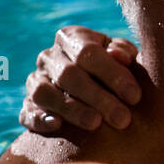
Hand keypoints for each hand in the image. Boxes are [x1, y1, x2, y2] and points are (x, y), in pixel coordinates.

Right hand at [19, 26, 141, 132]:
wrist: (93, 89)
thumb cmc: (114, 71)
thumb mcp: (123, 58)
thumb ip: (124, 54)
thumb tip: (120, 56)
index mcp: (71, 38)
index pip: (88, 52)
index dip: (112, 74)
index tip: (135, 97)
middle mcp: (49, 57)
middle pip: (69, 75)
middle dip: (98, 98)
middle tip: (122, 119)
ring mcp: (35, 81)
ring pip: (46, 93)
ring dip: (72, 109)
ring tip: (96, 124)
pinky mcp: (27, 106)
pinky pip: (28, 112)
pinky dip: (40, 119)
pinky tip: (57, 125)